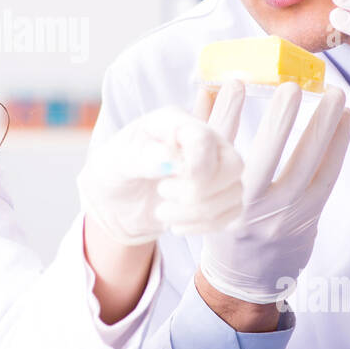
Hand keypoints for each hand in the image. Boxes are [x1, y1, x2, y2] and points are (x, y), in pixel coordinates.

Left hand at [77, 83, 246, 245]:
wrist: (116, 201)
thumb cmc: (115, 171)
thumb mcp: (114, 161)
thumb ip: (140, 157)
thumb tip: (169, 159)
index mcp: (175, 122)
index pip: (204, 137)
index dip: (195, 165)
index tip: (164, 184)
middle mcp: (204, 140)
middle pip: (233, 164)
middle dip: (198, 191)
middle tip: (163, 192)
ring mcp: (217, 168)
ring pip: (235, 192)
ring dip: (197, 213)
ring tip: (162, 211)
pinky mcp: (221, 195)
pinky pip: (232, 213)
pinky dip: (204, 225)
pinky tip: (176, 223)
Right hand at [197, 81, 349, 303]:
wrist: (245, 277)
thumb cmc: (223, 222)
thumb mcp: (202, 187)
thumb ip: (207, 137)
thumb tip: (208, 87)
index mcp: (215, 196)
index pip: (218, 147)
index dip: (225, 113)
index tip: (233, 81)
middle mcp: (247, 206)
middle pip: (265, 158)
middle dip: (280, 120)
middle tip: (292, 86)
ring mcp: (282, 213)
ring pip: (305, 165)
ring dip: (323, 126)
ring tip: (334, 94)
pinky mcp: (308, 215)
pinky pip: (328, 176)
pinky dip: (338, 146)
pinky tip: (346, 120)